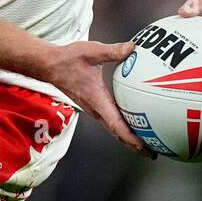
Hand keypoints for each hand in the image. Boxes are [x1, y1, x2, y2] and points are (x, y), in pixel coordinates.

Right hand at [46, 40, 155, 157]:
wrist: (49, 65)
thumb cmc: (67, 60)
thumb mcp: (92, 51)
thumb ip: (113, 51)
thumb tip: (132, 47)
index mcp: (97, 100)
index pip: (116, 124)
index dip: (131, 138)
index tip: (144, 147)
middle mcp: (95, 109)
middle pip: (117, 133)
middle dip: (134, 145)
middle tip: (152, 152)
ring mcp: (93, 108)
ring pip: (113, 128)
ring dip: (128, 138)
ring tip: (146, 142)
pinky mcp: (93, 105)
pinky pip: (110, 120)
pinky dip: (122, 126)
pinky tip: (132, 121)